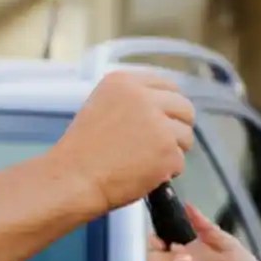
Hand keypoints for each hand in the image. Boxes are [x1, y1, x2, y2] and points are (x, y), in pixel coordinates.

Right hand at [51, 70, 194, 212]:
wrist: (74, 178)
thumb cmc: (82, 151)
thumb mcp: (100, 107)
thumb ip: (130, 101)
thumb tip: (162, 109)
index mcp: (124, 82)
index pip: (167, 86)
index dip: (170, 106)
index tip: (166, 119)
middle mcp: (144, 98)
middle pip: (184, 108)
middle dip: (178, 127)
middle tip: (164, 145)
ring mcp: (159, 124)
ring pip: (186, 136)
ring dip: (173, 151)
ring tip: (147, 162)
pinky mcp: (167, 151)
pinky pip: (179, 162)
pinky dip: (166, 172)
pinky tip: (144, 174)